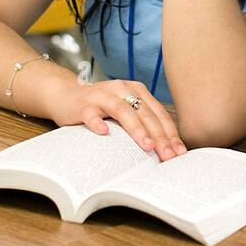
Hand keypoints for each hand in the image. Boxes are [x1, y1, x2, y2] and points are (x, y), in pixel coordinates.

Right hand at [50, 78, 186, 159]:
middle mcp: (122, 90)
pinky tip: (104, 133)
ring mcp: (102, 96)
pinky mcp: (83, 104)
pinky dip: (97, 123)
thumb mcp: (125, 112)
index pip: (158, 114)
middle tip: (168, 155)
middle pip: (145, 114)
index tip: (179, 152)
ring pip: (123, 111)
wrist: (66, 95)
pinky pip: (91, 114)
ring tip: (147, 146)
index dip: (170, 133)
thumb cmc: (101, 108)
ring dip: (137, 129)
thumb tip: (166, 150)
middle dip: (159, 137)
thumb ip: (142, 124)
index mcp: (137, 91)